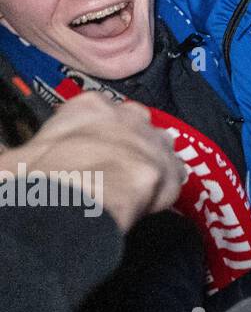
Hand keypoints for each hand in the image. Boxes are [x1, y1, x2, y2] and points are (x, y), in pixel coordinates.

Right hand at [4, 93, 185, 230]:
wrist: (71, 199)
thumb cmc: (37, 175)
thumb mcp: (12, 159)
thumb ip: (14, 154)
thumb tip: (7, 158)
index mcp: (89, 106)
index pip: (98, 111)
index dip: (94, 134)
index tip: (85, 152)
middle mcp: (128, 116)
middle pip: (137, 124)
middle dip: (131, 141)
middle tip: (114, 168)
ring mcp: (153, 141)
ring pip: (161, 147)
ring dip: (152, 163)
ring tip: (134, 187)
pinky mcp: (168, 171)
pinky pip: (173, 180)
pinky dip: (163, 193)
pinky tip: (146, 205)